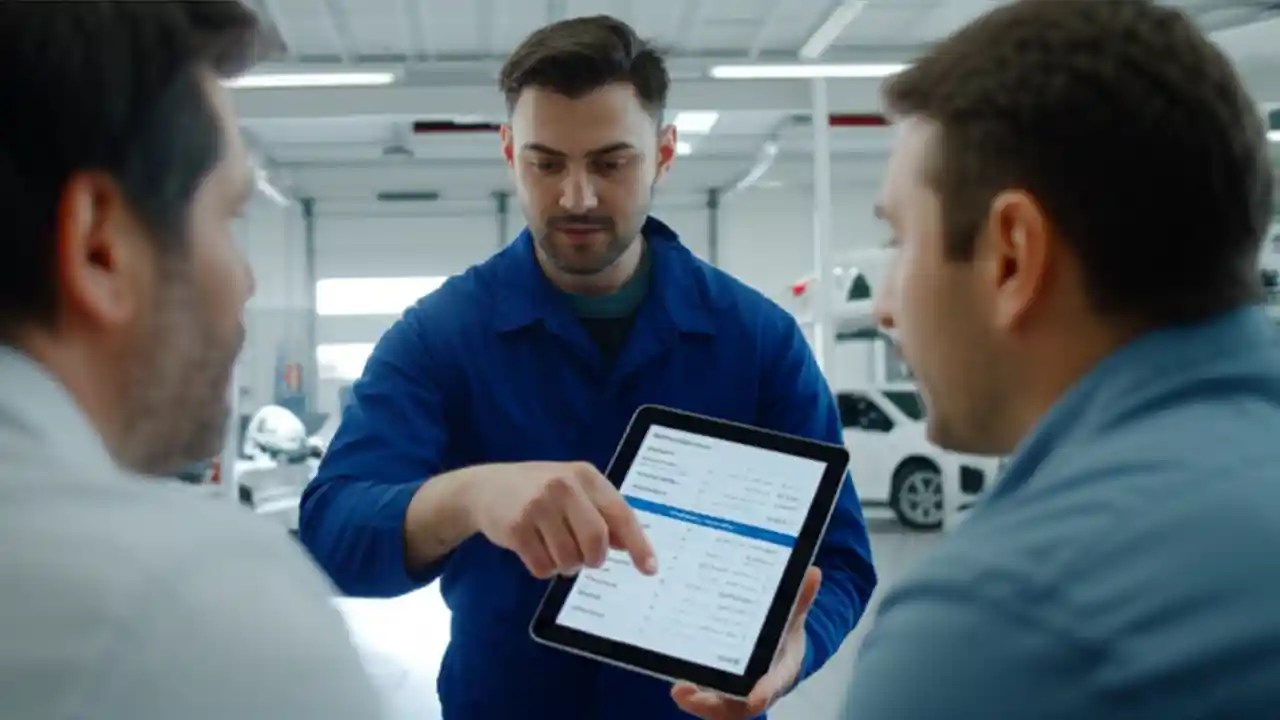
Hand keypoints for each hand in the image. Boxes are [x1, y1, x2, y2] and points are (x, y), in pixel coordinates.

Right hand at [465, 461, 657, 578]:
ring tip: (553, 547)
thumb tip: (628, 545)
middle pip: (597, 541)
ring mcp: (538, 506)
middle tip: (585, 558)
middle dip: (593, 558)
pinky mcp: (517, 528)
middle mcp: (563, 486)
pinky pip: (543, 567)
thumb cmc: (538, 490)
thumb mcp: (573, 490)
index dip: (638, 544)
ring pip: (569, 560)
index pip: (621, 514)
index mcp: (585, 475)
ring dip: (565, 565)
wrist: (484, 487)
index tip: (649, 569)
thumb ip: (601, 513)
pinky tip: (534, 550)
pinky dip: (543, 569)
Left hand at [671, 567, 821, 719]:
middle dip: (715, 704)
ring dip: (699, 703)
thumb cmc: (784, 636)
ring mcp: (738, 693)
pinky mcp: (721, 692)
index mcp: (781, 672)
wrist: (777, 652)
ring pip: (720, 708)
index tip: (754, 698)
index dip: (765, 692)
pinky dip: (693, 698)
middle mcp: (758, 688)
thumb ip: (799, 599)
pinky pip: (707, 701)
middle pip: (739, 706)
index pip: (774, 684)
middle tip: (689, 691)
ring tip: (679, 690)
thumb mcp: (792, 617)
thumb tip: (813, 573)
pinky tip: (676, 684)